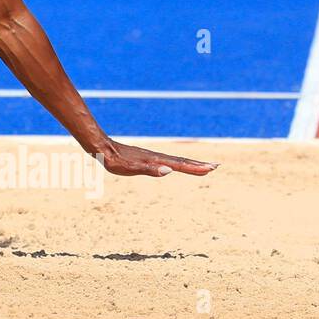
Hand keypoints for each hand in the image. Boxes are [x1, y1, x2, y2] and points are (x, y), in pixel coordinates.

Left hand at [91, 139, 218, 177]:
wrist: (102, 148)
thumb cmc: (114, 160)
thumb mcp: (130, 168)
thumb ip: (149, 169)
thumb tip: (169, 170)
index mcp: (156, 160)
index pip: (180, 164)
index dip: (196, 167)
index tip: (212, 168)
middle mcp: (157, 157)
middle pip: (182, 161)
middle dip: (199, 164)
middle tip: (216, 166)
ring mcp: (152, 157)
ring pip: (176, 160)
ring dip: (191, 163)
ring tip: (203, 166)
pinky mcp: (147, 158)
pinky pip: (167, 161)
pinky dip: (178, 163)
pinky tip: (177, 166)